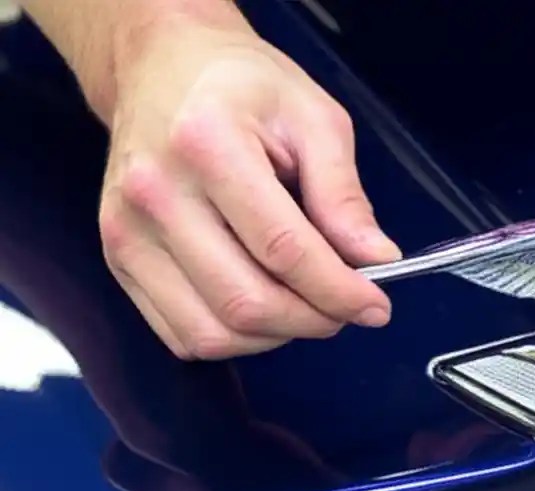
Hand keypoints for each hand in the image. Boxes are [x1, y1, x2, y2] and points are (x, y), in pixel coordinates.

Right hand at [96, 6, 400, 359]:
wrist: (163, 68)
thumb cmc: (243, 88)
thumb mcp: (314, 119)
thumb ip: (344, 194)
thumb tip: (376, 258)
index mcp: (207, 143)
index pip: (283, 250)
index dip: (339, 291)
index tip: (376, 306)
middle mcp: (156, 193)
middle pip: (246, 301)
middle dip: (315, 320)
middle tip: (348, 307)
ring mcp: (127, 231)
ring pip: (212, 333)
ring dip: (276, 335)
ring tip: (308, 304)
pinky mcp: (118, 259)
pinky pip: (182, 335)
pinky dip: (235, 338)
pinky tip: (265, 308)